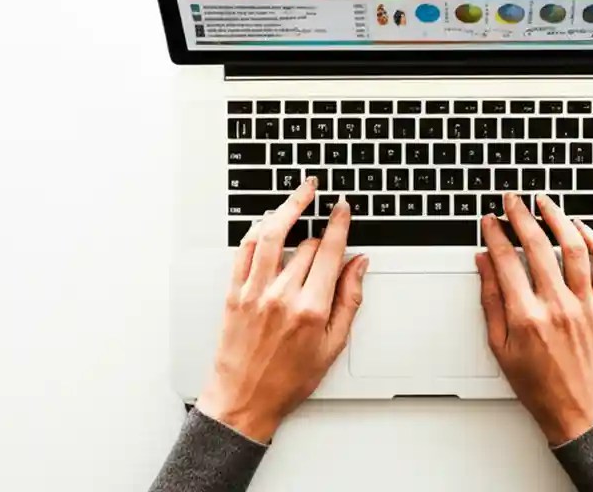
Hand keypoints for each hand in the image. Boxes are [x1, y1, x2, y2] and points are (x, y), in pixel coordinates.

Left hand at [196, 179, 367, 440]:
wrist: (244, 400)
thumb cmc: (288, 380)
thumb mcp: (332, 346)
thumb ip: (349, 301)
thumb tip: (359, 265)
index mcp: (311, 309)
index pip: (330, 251)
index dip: (339, 223)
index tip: (343, 206)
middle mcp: (281, 296)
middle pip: (306, 245)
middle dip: (320, 232)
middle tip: (327, 224)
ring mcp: (254, 293)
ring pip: (271, 235)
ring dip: (287, 208)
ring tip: (300, 192)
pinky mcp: (233, 294)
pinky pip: (244, 251)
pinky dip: (256, 231)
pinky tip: (266, 221)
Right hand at [476, 192, 592, 445]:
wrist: (580, 411)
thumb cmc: (540, 386)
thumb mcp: (501, 348)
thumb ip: (491, 301)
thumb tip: (484, 264)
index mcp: (526, 318)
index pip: (505, 261)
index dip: (494, 235)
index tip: (489, 221)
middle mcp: (557, 307)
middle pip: (536, 246)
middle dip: (521, 216)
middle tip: (512, 201)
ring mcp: (585, 304)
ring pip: (574, 247)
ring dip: (558, 218)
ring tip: (545, 203)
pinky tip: (582, 230)